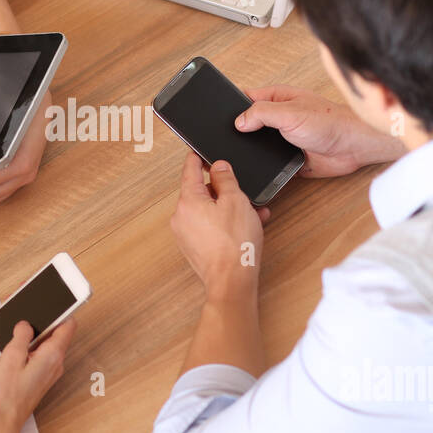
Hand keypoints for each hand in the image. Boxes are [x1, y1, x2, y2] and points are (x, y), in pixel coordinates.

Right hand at [0, 318, 75, 432]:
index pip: (68, 324)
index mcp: (53, 355)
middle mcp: (55, 363)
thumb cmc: (6, 395)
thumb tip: (25, 325)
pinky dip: (29, 346)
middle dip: (42, 319)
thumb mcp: (10, 356)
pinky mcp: (40, 377)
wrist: (2, 422)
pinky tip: (14, 344)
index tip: (51, 300)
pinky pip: (39, 355)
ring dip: (33, 333)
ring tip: (16, 325)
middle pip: (56, 333)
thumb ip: (21, 336)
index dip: (60, 309)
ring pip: (46, 344)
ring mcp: (48, 371)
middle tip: (26, 309)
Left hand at [170, 152, 266, 297]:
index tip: (200, 151)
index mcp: (188, 200)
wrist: (232, 282)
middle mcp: (181, 216)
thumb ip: (226, 179)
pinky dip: (224, 222)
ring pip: (208, 210)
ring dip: (228, 208)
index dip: (198, 157)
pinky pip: (209, 226)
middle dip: (223, 190)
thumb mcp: (236, 201)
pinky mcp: (194, 247)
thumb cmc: (234, 245)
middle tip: (242, 192)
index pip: (190, 169)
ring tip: (251, 213)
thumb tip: (219, 167)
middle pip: (201, 191)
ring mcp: (186, 233)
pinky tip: (244, 226)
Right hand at [235, 85, 404, 176]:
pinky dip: (263, 168)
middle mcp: (277, 118)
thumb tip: (238, 121)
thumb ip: (261, 113)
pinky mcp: (288, 159)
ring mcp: (282, 139)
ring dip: (251, 152)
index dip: (230, 107)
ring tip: (239, 157)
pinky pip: (269, 165)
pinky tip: (257, 170)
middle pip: (248, 125)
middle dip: (238, 133)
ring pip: (257, 146)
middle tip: (224, 141)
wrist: (352, 148)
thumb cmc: (330, 122)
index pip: (245, 99)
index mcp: (276, 99)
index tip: (216, 114)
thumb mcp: (289, 112)